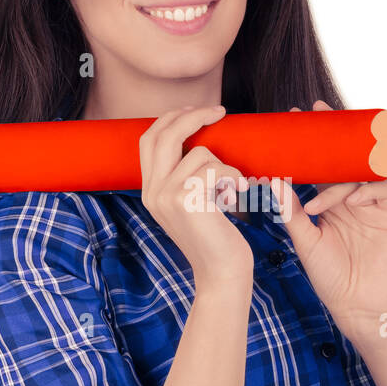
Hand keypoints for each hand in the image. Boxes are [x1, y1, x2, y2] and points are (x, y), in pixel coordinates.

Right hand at [139, 105, 253, 289]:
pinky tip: (238, 197)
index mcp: (150, 191)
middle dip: (193, 116)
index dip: (170, 119)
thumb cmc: (217, 238)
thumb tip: (199, 138)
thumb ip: (186, 176)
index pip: (148, 140)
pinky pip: (214, 168)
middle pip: (164, 135)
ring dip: (225, 165)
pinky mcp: (185, 201)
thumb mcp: (193, 204)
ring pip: (198, 153)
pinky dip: (233, 177)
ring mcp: (165, 196)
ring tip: (234, 189)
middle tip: (220, 112)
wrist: (221, 274)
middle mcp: (152, 192)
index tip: (195, 111)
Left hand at [273, 101, 386, 331]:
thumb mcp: (305, 241)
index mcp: (331, 201)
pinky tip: (351, 201)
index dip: (312, 142)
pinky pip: (383, 191)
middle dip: (334, 135)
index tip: (294, 118)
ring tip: (323, 183)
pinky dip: (366, 191)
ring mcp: (374, 205)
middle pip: (346, 158)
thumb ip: (291, 212)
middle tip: (317, 112)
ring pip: (364, 171)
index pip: (322, 164)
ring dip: (343, 173)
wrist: (356, 307)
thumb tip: (273, 181)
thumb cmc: (330, 277)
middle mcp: (353, 198)